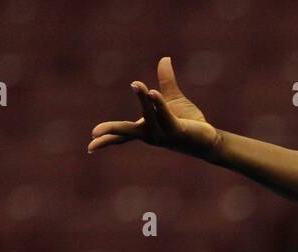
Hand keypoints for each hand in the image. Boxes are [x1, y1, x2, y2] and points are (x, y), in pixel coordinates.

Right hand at [87, 57, 219, 158]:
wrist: (207, 139)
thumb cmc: (186, 122)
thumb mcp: (172, 99)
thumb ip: (166, 81)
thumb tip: (165, 58)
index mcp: (145, 129)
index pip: (123, 135)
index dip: (107, 138)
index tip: (90, 146)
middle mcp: (151, 134)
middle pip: (128, 132)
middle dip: (112, 131)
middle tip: (94, 132)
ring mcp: (163, 134)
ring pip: (148, 116)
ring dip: (143, 100)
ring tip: (136, 83)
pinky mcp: (177, 131)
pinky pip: (165, 116)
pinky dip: (159, 104)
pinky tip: (153, 92)